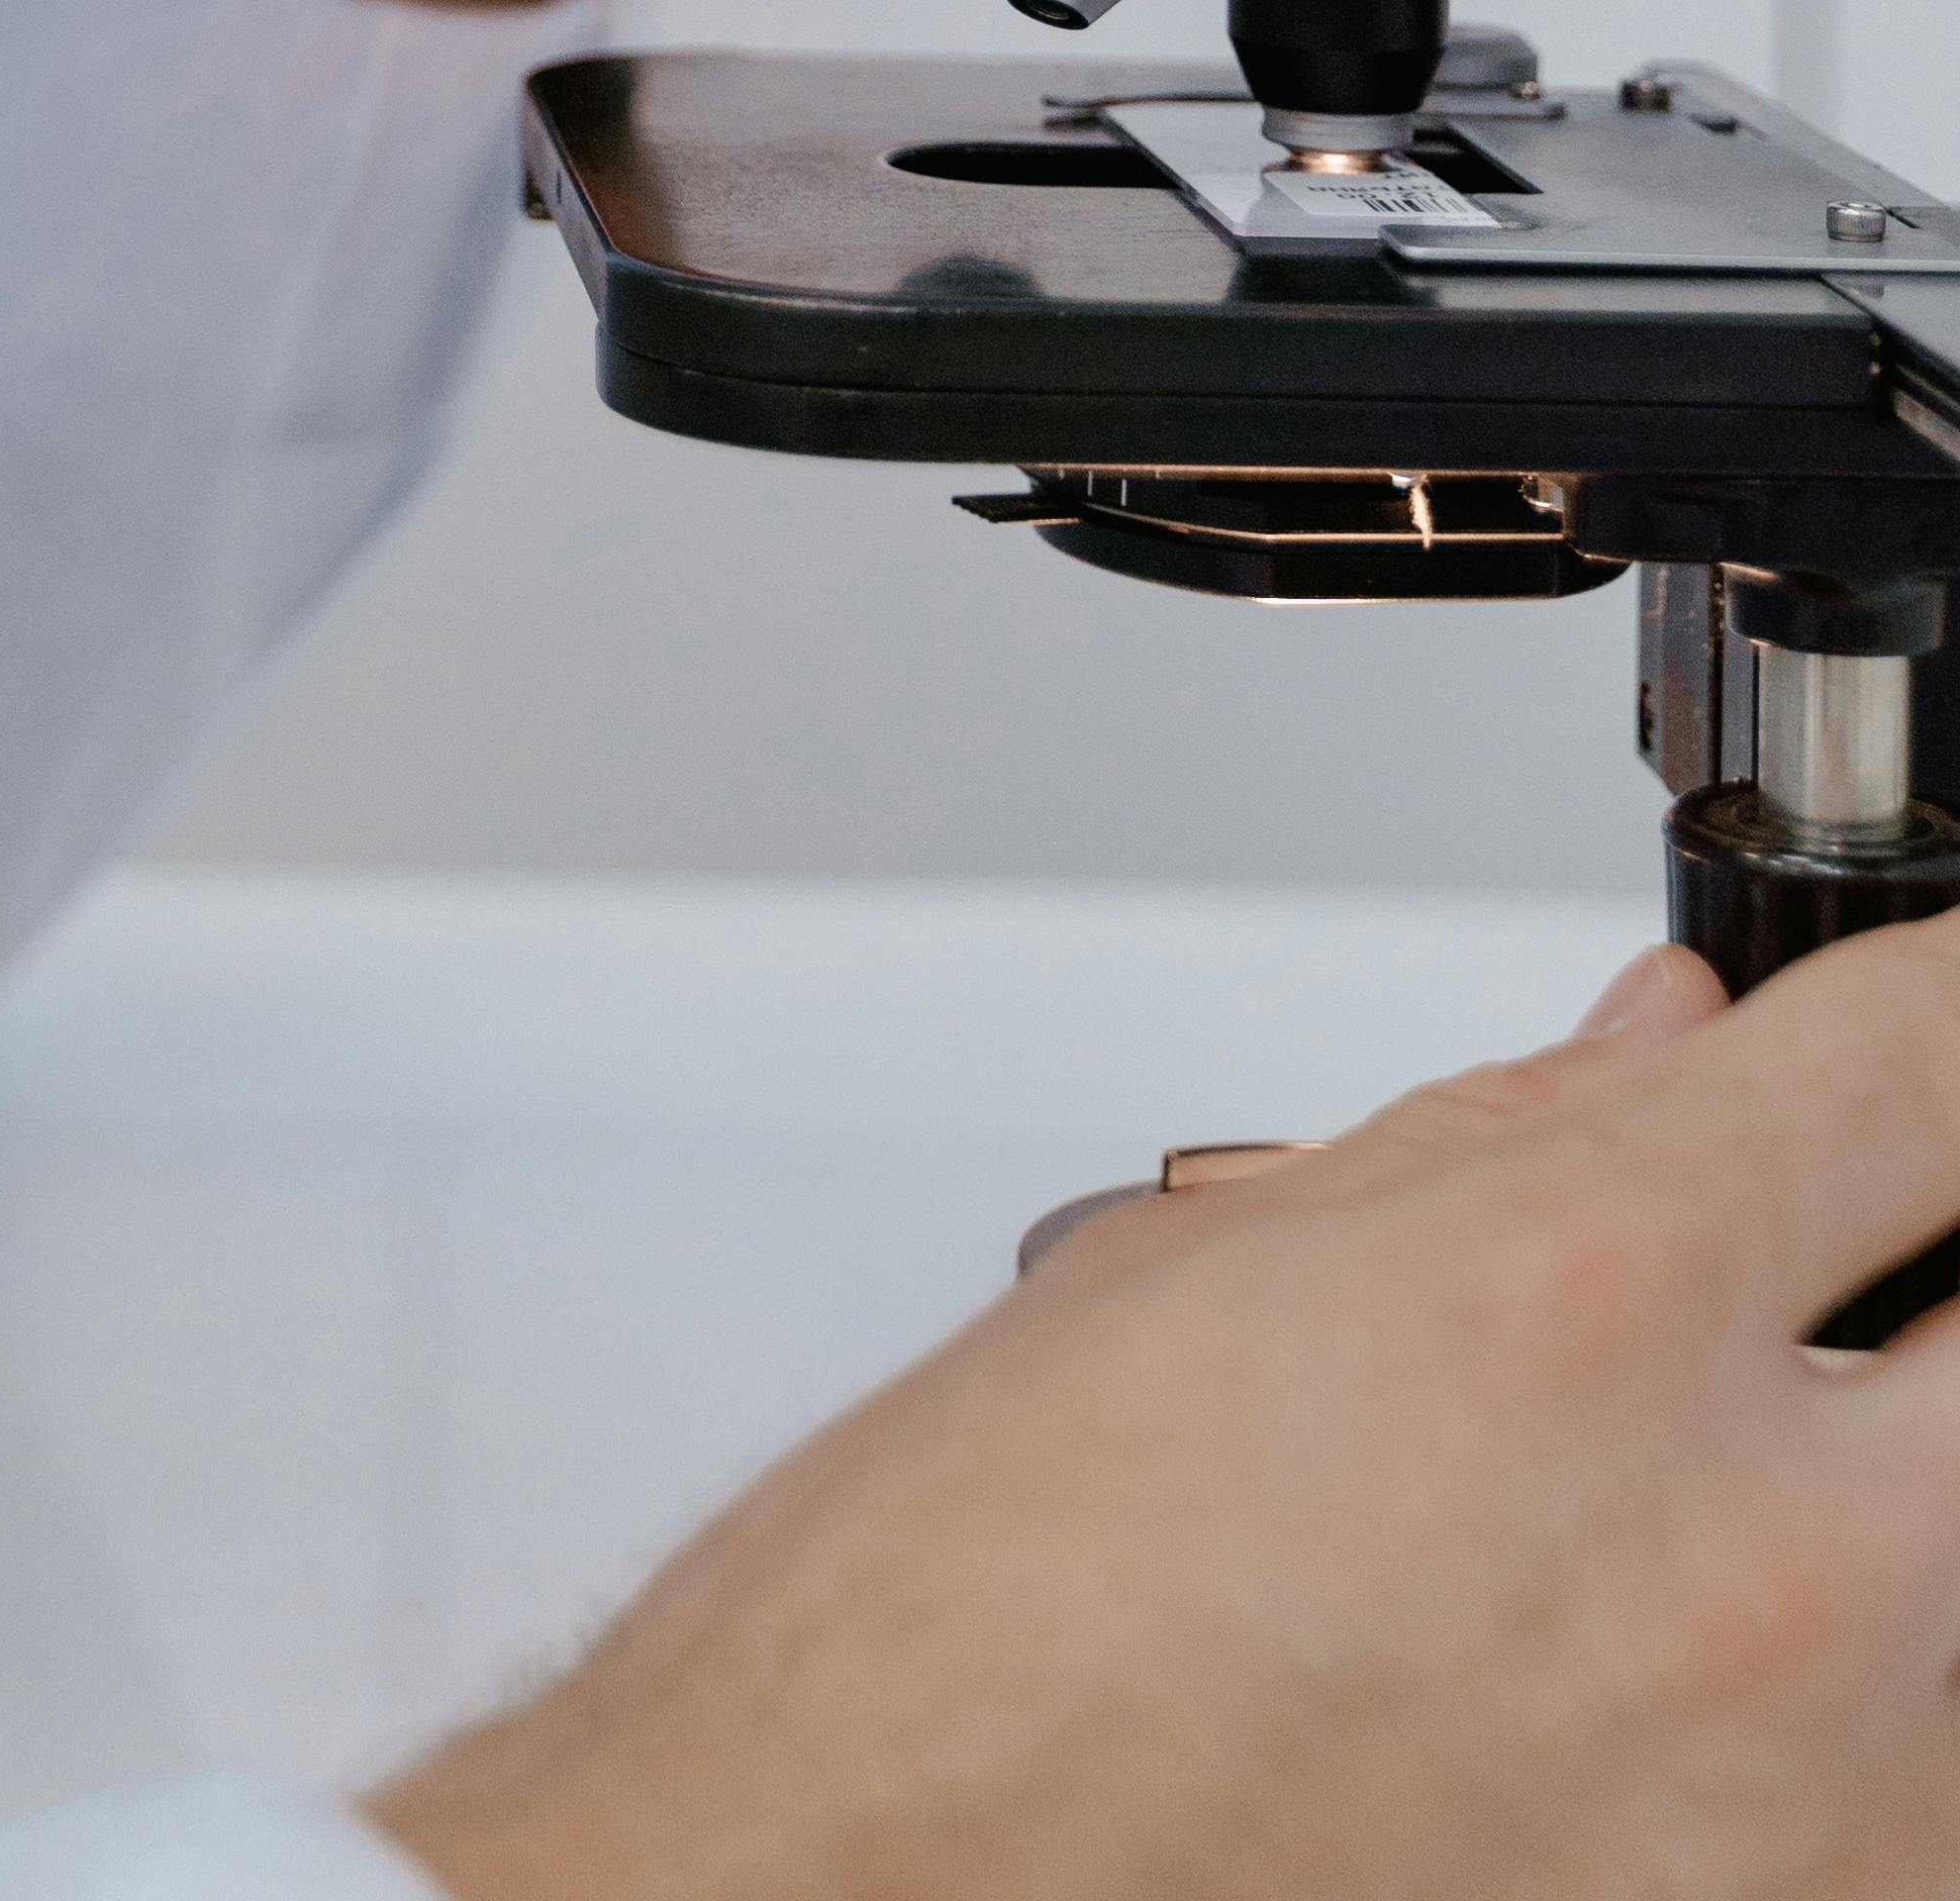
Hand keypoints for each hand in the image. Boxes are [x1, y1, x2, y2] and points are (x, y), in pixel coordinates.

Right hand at [378, 920, 1959, 1900]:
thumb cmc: (964, 1658)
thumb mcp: (1202, 1292)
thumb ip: (1499, 1152)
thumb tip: (1672, 1060)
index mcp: (1576, 1312)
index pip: (1927, 1064)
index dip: (1930, 1007)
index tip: (1912, 1029)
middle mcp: (1756, 1572)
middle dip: (1922, 1267)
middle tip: (1829, 1267)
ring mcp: (1817, 1822)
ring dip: (1887, 1508)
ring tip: (1704, 1497)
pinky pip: (1912, 1787)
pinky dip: (1846, 1706)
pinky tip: (1674, 1685)